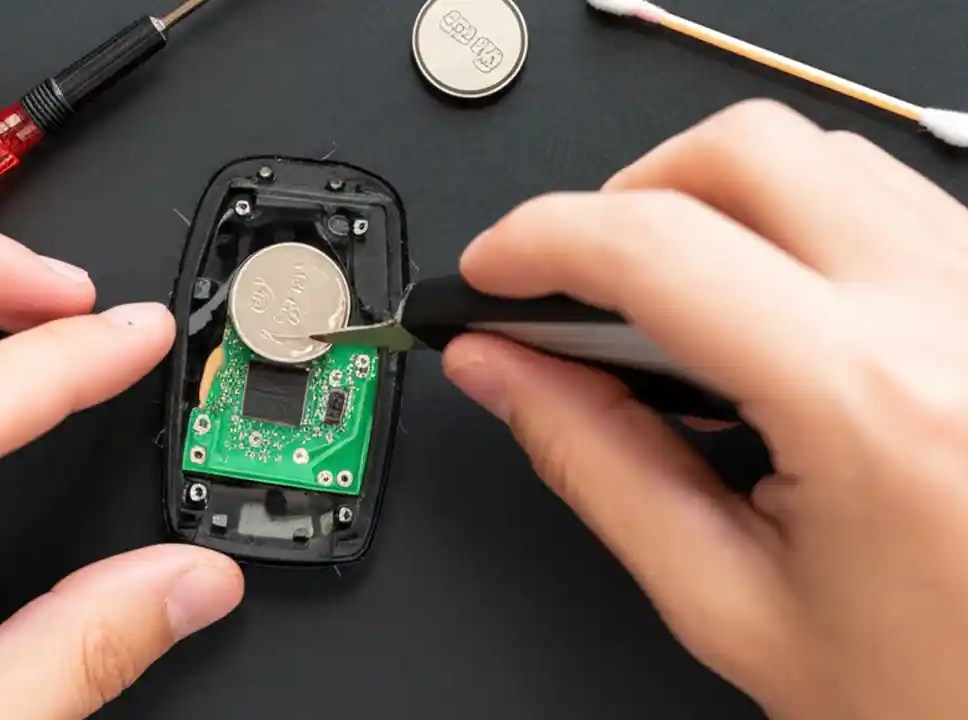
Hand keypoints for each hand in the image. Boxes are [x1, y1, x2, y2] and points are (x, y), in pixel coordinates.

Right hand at [446, 100, 967, 718]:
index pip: (661, 250)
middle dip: (627, 196)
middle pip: (747, 150)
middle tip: (577, 283)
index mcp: (873, 406)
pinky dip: (796, 224)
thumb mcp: (727, 600)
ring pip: (822, 157)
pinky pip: (887, 201)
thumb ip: (595, 463)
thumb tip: (502, 370)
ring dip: (715, 204)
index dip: (542, 240)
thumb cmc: (933, 695)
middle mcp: (956, 322)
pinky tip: (766, 317)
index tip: (494, 270)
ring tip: (673, 311)